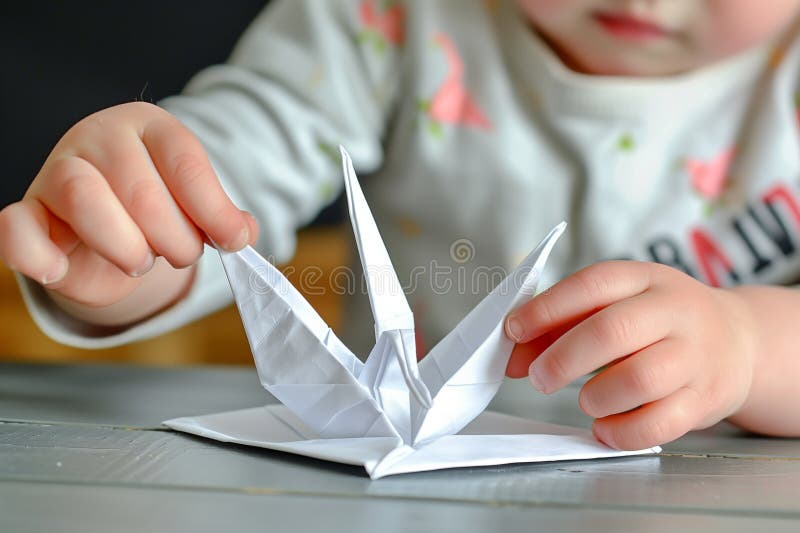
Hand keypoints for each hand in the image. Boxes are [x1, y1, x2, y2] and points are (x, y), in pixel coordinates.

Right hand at [0, 102, 257, 323]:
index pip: (186, 164)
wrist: (109, 222)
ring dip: (126, 248)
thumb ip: (223, 219)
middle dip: (173, 241)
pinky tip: (61, 270)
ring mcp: (57, 171)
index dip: (214, 212)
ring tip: (140, 261)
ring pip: (85, 200)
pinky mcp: (28, 211)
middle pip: (143, 192)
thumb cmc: (157, 209)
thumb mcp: (195, 206)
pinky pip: (17, 227)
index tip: (231, 242)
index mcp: (150, 127)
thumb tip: (244, 233)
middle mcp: (100, 137)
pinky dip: (37, 255)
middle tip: (178, 255)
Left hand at [504, 261, 757, 449]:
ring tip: (585, 400)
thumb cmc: (656, 323)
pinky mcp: (706, 399)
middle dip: (564, 358)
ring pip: (639, 379)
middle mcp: (675, 312)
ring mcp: (695, 356)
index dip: (546, 309)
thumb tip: (512, 359)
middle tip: (539, 378)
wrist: (738, 340)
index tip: (513, 331)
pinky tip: (605, 427)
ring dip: (596, 396)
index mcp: (645, 279)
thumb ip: (560, 329)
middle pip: (612, 330)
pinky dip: (622, 432)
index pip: (592, 285)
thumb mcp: (614, 307)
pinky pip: (660, 423)